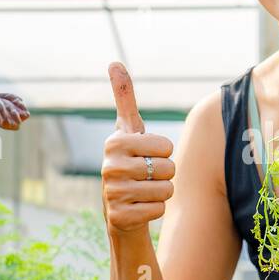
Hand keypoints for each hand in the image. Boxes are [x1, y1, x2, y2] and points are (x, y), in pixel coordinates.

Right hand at [102, 62, 175, 233]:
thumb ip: (124, 97)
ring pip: (166, 190)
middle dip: (164, 174)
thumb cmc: (130, 161)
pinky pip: (159, 210)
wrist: (120, 207)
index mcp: (115, 142)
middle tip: (146, 176)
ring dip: (162, 193)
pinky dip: (156, 210)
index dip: (164, 153)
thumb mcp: (129, 130)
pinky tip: (141, 208)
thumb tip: (114, 62)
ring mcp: (112, 193)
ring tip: (144, 191)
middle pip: (168, 168)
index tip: (146, 155)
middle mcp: (109, 166)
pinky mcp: (119, 217)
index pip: (167, 146)